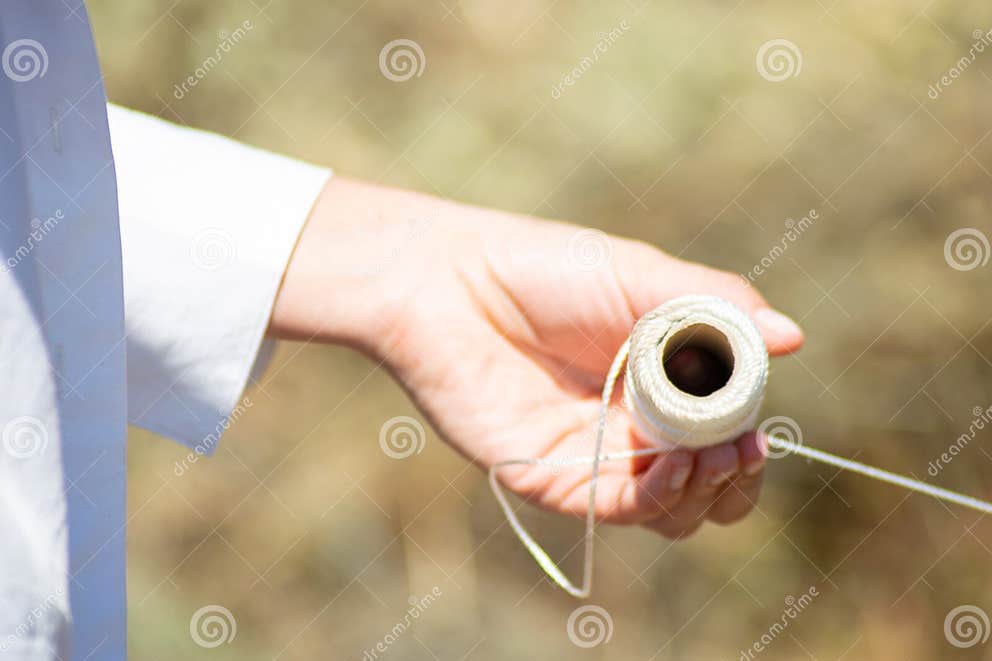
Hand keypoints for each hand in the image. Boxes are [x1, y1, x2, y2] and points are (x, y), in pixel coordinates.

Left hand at [270, 177, 803, 538]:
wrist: (450, 282)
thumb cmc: (543, 269)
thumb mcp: (641, 278)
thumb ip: (714, 307)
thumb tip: (794, 338)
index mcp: (660, 383)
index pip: (723, 437)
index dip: (749, 446)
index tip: (759, 432)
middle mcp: (632, 427)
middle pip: (706, 487)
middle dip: (736, 481)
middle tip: (742, 450)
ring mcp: (594, 457)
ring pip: (673, 510)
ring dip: (705, 492)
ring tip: (712, 454)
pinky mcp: (554, 477)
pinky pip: (622, 509)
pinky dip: (659, 495)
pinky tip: (672, 463)